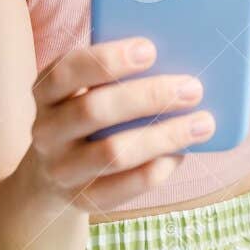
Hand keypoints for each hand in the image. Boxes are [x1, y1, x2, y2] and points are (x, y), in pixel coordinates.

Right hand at [25, 37, 214, 214]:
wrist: (49, 177)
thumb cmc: (86, 116)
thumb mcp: (85, 90)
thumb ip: (116, 76)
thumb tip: (181, 59)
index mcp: (46, 91)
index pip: (68, 71)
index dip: (108, 60)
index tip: (150, 50)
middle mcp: (46, 131)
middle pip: (94, 110)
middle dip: (148, 96)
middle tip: (193, 88)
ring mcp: (60, 169)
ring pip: (114, 152)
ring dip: (164, 136)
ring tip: (203, 123)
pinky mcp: (81, 199)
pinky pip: (125, 186)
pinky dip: (158, 168)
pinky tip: (181, 154)